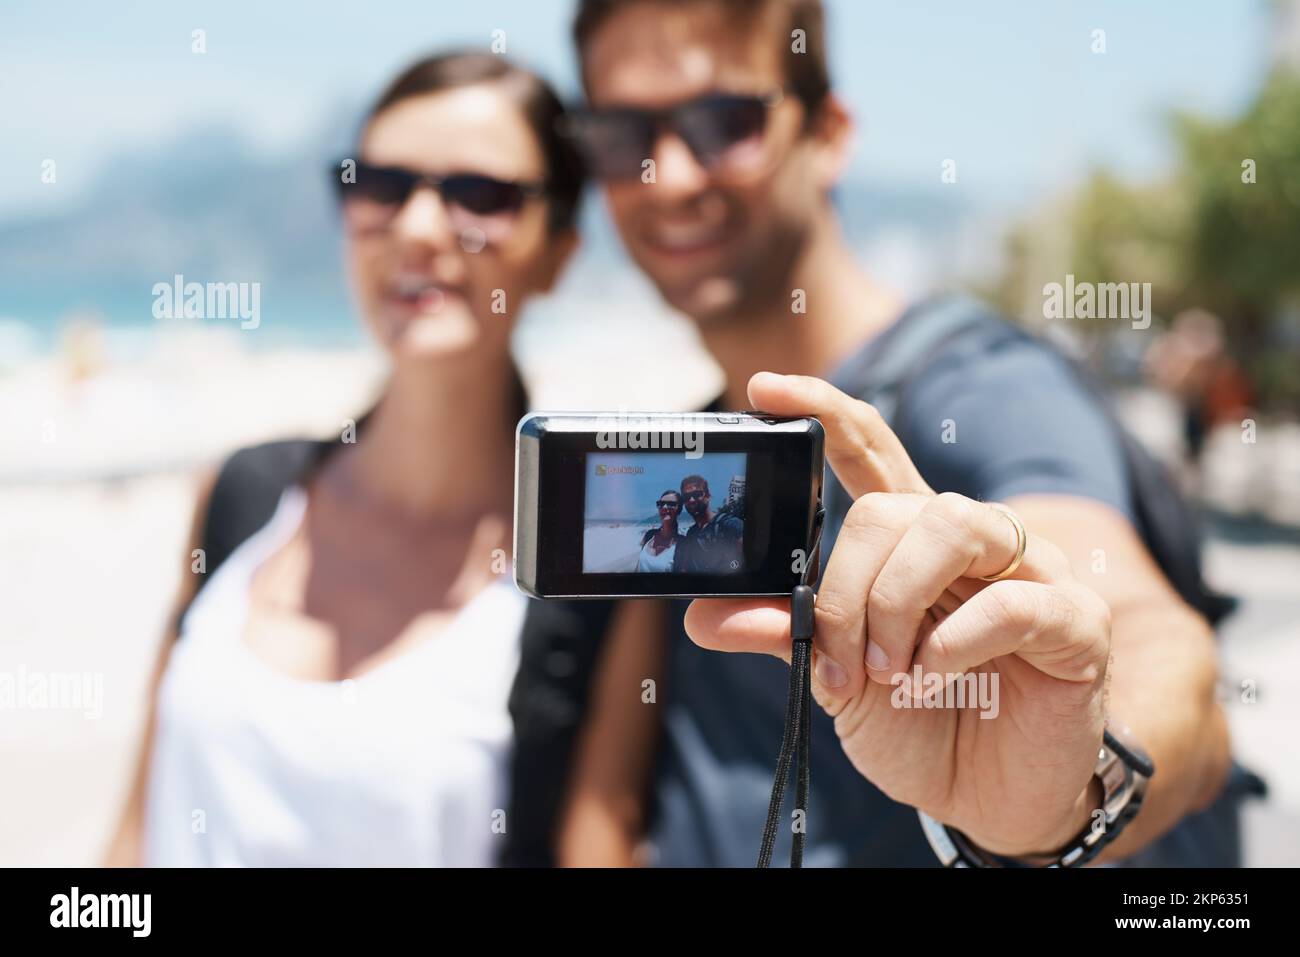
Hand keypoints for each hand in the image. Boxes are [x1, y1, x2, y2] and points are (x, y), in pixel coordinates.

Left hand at [683, 372, 1112, 856]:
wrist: (988, 802)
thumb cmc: (918, 725)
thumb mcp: (837, 679)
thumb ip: (786, 634)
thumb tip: (702, 615)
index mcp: (912, 544)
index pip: (870, 452)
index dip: (822, 412)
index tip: (764, 390)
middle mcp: (973, 543)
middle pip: (892, 508)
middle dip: (844, 588)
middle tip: (837, 663)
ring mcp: (1032, 572)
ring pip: (950, 527)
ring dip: (895, 604)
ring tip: (887, 672)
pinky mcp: (1075, 622)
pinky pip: (1013, 600)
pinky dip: (955, 641)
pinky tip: (935, 677)